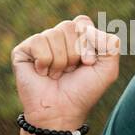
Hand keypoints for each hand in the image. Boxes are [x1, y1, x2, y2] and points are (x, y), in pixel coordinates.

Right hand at [11, 14, 120, 128]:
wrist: (61, 112)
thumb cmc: (83, 92)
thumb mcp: (108, 69)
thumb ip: (111, 44)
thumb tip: (86, 27)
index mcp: (77, 39)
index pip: (83, 22)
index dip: (87, 42)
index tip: (88, 63)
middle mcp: (58, 38)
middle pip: (69, 26)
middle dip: (75, 53)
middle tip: (71, 72)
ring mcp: (40, 44)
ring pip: (54, 34)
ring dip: (60, 61)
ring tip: (56, 75)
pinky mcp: (23, 51)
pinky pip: (38, 42)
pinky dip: (45, 61)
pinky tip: (42, 73)